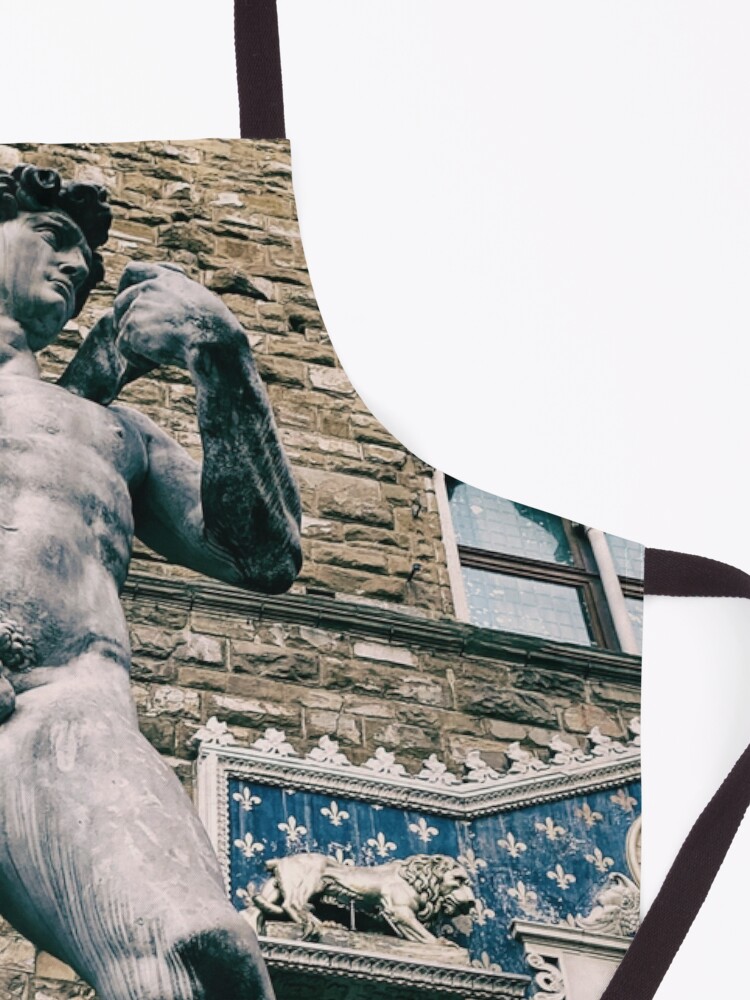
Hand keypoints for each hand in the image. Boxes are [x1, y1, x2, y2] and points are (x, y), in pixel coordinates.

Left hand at [112, 262, 242, 368]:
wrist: (213, 342)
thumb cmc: (217, 330)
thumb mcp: (202, 305)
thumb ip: (180, 301)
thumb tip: (174, 314)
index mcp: (167, 279)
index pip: (133, 271)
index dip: (124, 286)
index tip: (126, 301)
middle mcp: (149, 288)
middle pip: (121, 302)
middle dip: (124, 320)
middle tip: (137, 339)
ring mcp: (138, 306)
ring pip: (123, 328)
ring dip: (137, 343)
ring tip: (159, 355)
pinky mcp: (132, 328)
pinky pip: (124, 347)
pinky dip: (136, 358)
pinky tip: (155, 362)